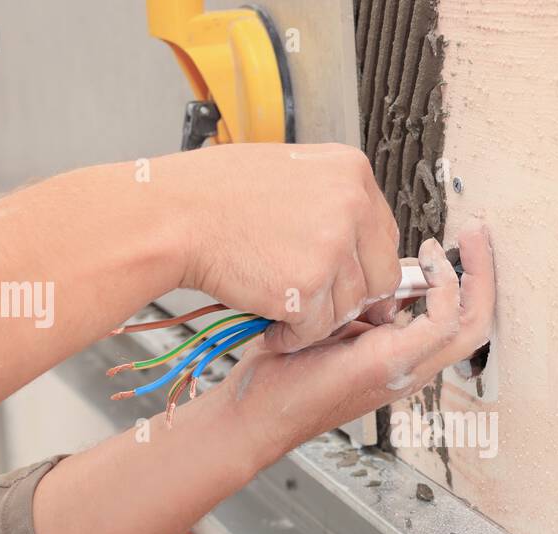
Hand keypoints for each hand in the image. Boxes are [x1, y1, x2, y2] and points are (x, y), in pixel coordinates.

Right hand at [159, 143, 401, 352]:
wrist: (172, 215)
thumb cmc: (215, 193)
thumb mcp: (289, 172)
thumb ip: (332, 201)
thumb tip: (359, 239)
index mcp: (351, 172)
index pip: (385, 234)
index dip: (363, 264)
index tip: (345, 279)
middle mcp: (352, 206)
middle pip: (381, 275)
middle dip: (350, 296)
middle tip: (316, 301)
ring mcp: (333, 247)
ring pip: (349, 307)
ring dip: (318, 316)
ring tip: (281, 305)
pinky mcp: (309, 287)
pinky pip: (318, 329)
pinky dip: (295, 336)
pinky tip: (272, 325)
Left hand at [223, 224, 494, 466]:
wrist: (257, 410)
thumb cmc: (284, 370)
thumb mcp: (331, 324)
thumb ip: (360, 303)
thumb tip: (374, 268)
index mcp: (401, 357)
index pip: (457, 318)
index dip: (467, 278)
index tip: (457, 240)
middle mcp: (413, 366)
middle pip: (477, 321)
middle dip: (483, 272)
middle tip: (477, 231)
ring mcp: (406, 368)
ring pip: (470, 324)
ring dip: (475, 276)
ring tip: (467, 238)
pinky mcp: (391, 363)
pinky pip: (442, 324)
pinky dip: (445, 289)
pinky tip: (430, 263)